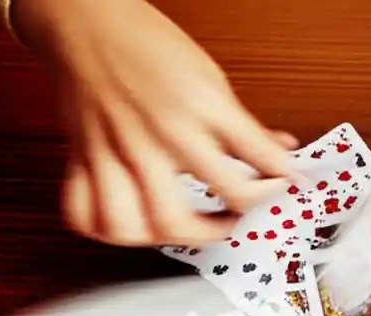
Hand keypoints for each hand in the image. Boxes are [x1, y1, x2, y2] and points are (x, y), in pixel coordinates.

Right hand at [14, 0, 296, 245]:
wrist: (85, 21)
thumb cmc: (147, 44)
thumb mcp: (211, 79)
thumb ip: (246, 126)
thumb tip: (282, 151)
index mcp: (195, 110)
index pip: (254, 161)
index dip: (281, 181)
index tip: (286, 184)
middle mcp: (154, 137)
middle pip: (183, 215)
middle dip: (220, 228)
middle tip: (237, 219)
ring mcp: (115, 153)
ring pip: (132, 225)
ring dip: (163, 238)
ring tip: (188, 229)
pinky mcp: (84, 159)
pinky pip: (84, 213)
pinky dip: (107, 230)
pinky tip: (134, 225)